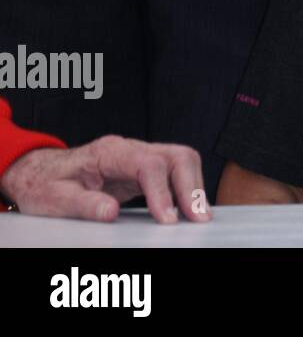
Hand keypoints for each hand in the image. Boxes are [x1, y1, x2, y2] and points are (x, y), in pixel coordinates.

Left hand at [0, 135, 210, 223]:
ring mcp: (140, 156)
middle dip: (192, 186)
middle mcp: (130, 149)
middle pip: (176, 155)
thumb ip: (83, 204)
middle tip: (199, 218)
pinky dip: (188, 188)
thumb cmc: (44, 183)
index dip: (162, 191)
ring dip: (195, 187)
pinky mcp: (145, 168)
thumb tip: (111, 213)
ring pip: (183, 160)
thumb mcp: (53, 198)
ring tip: (199, 216)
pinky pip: (176, 172)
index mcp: (108, 152)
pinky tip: (188, 209)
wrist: (38, 172)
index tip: (168, 219)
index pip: (148, 164)